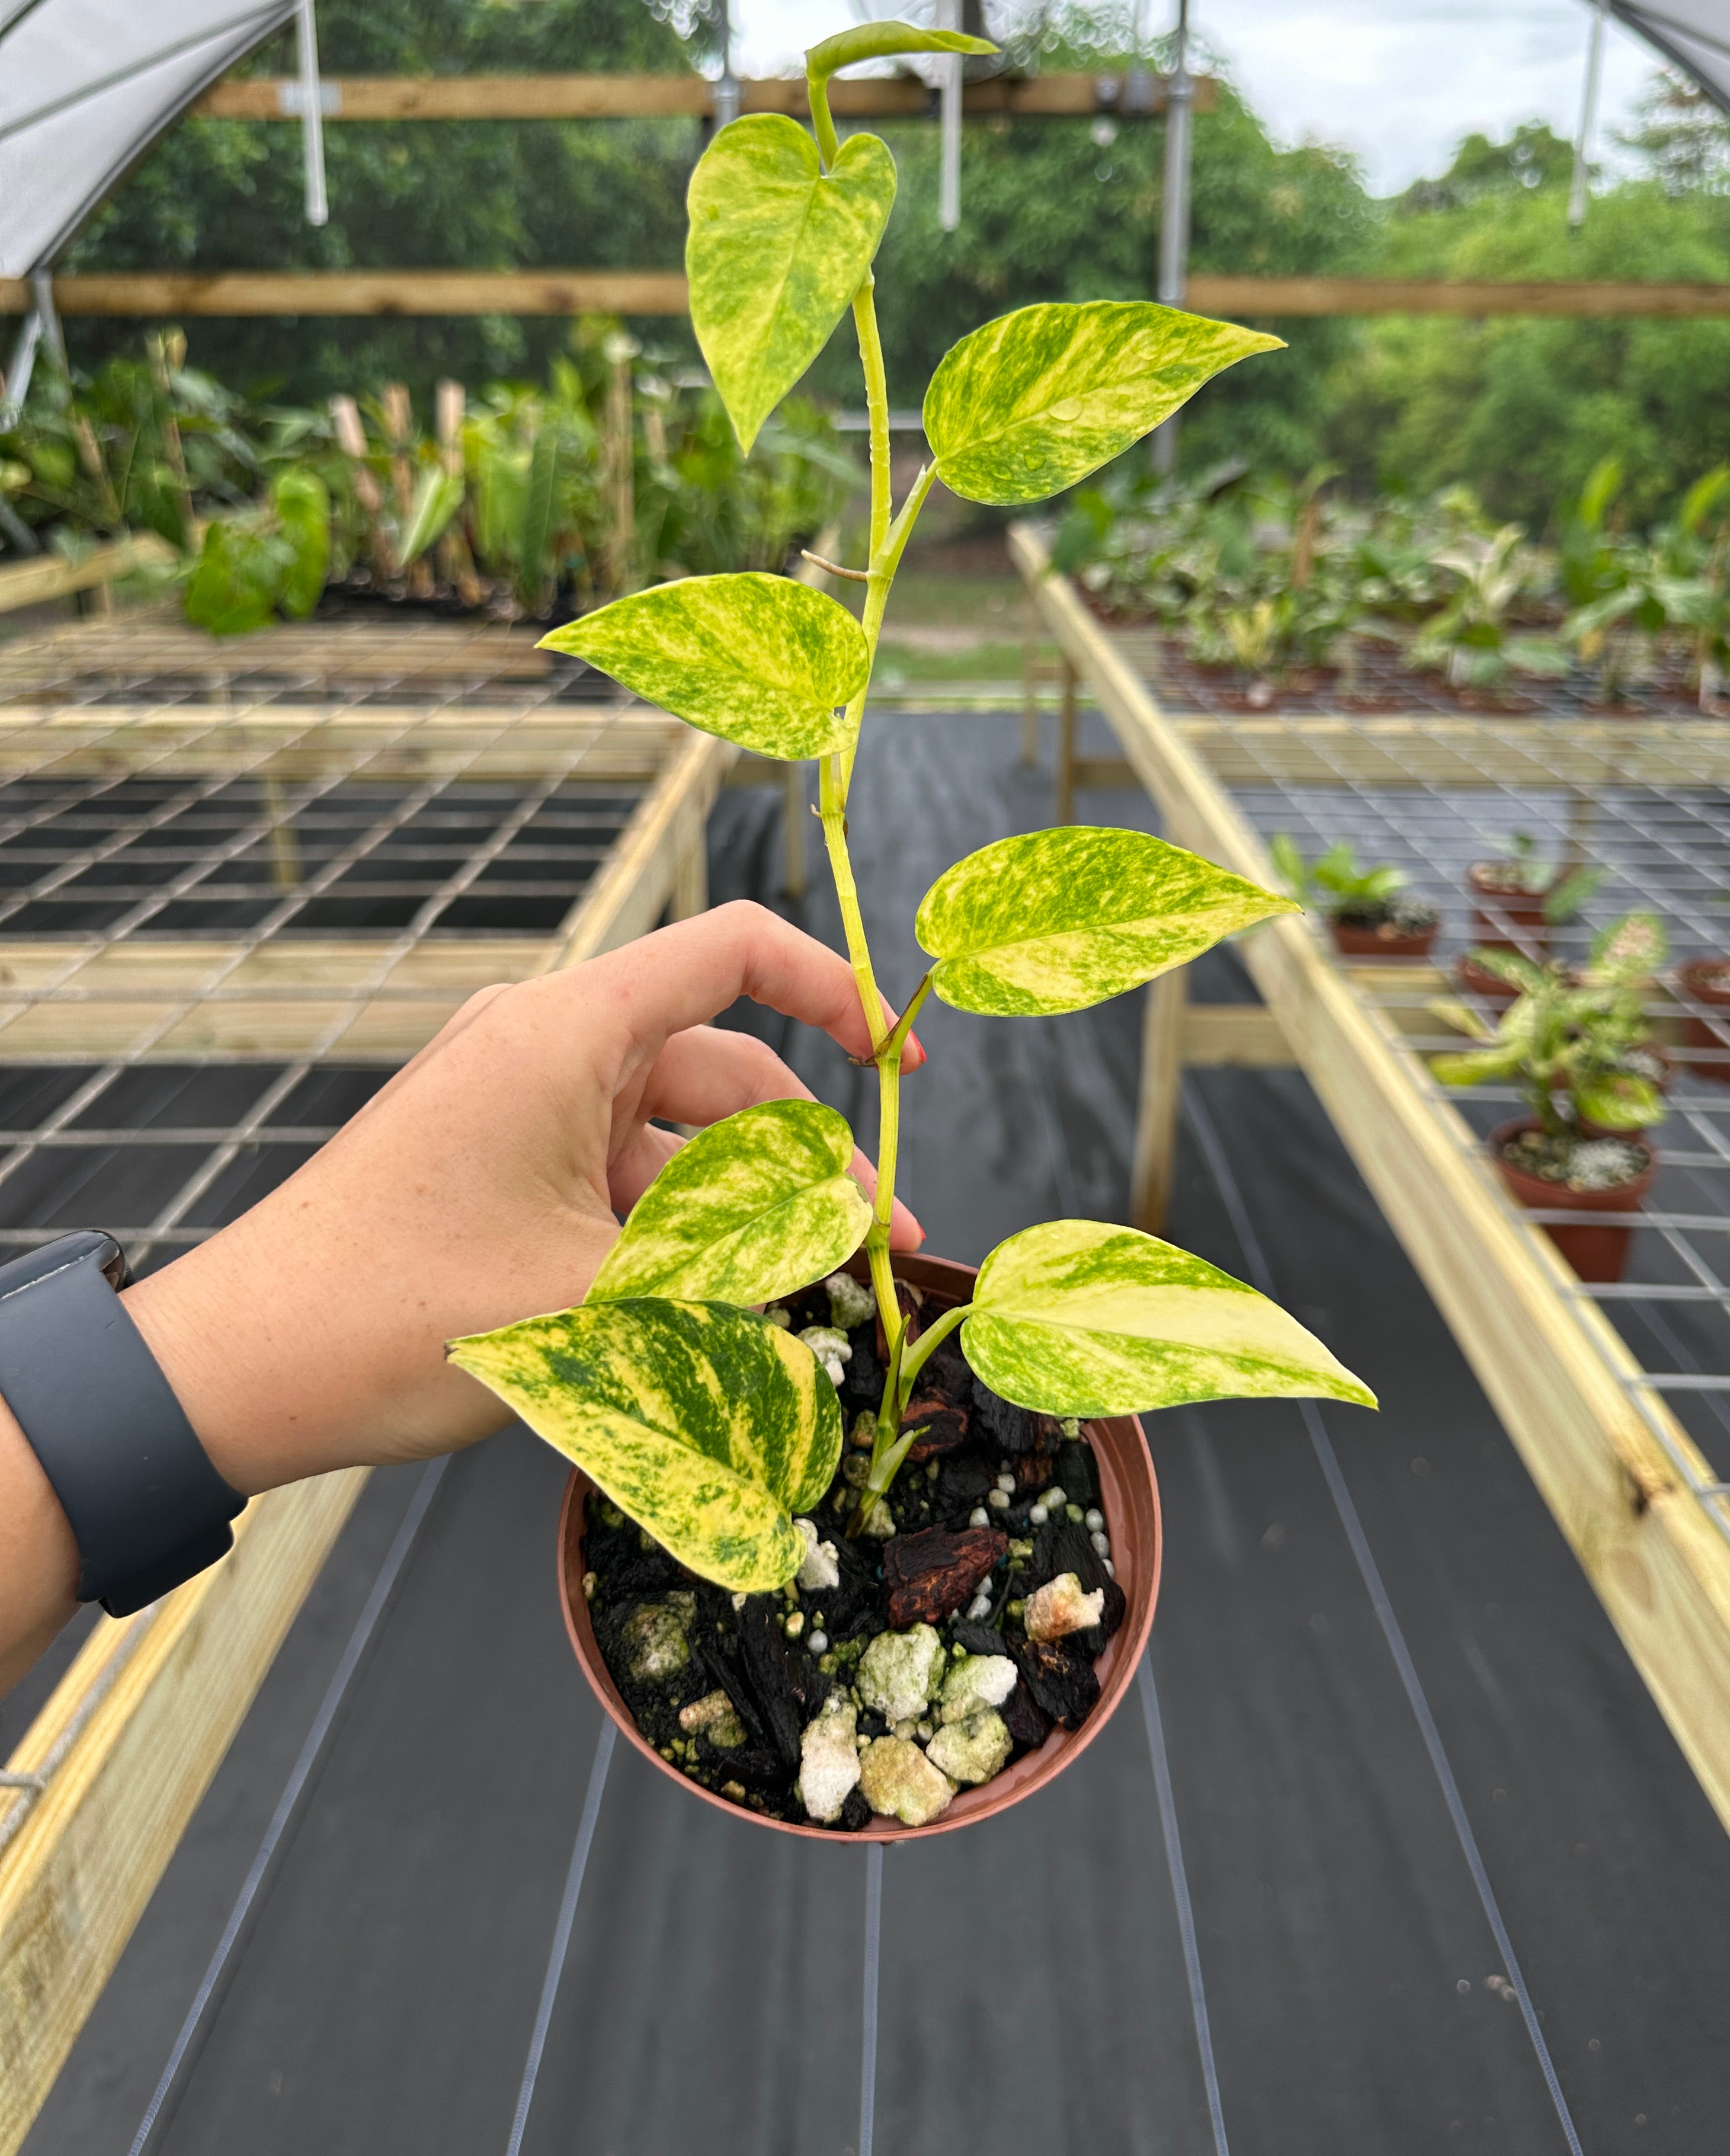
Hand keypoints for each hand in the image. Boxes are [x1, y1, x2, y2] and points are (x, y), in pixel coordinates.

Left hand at [121, 901, 924, 1496]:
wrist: (233, 1373)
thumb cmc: (396, 1313)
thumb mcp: (593, 1297)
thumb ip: (734, 1267)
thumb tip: (847, 1249)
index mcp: (565, 1032)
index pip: (734, 951)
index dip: (836, 988)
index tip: (901, 1060)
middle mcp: (545, 1050)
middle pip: (722, 1071)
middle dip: (814, 1161)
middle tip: (892, 1245)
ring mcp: (519, 1111)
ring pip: (676, 1145)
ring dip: (751, 1215)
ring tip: (824, 1297)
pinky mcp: (500, 1171)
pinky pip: (619, 1186)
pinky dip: (680, 1240)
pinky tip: (730, 1315)